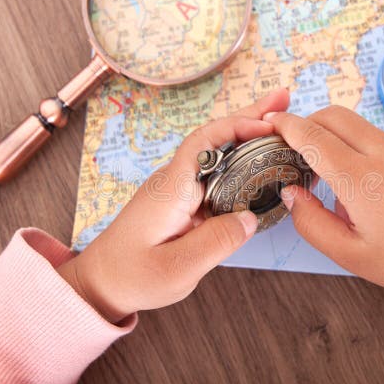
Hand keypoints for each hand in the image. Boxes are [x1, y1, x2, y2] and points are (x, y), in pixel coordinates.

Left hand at [58, 89, 290, 323]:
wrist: (100, 284)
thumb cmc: (131, 276)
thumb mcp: (177, 268)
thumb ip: (216, 242)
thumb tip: (251, 218)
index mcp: (171, 188)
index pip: (204, 141)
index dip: (237, 127)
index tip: (268, 124)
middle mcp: (174, 181)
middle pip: (215, 138)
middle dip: (250, 117)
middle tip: (283, 99)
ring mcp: (178, 190)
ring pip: (217, 154)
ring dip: (247, 136)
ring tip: (280, 123)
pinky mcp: (182, 203)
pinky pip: (215, 174)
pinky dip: (240, 161)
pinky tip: (258, 161)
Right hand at [265, 106, 383, 330]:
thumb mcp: (351, 255)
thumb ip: (311, 222)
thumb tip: (290, 191)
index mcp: (362, 179)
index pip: (312, 136)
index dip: (285, 127)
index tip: (266, 126)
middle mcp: (382, 153)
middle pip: (331, 115)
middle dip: (304, 124)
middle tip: (288, 150)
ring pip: (352, 121)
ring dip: (327, 132)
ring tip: (318, 168)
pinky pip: (370, 133)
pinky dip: (348, 140)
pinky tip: (348, 174)